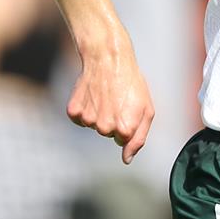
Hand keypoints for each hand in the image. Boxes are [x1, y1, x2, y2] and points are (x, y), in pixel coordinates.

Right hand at [68, 40, 153, 163]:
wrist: (108, 59)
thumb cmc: (131, 83)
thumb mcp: (146, 109)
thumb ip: (138, 139)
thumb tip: (126, 160)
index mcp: (125, 130)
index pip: (122, 141)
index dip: (125, 123)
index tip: (127, 107)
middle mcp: (105, 128)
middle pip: (106, 134)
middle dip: (112, 120)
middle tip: (115, 99)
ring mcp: (88, 120)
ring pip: (93, 125)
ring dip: (98, 113)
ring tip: (104, 94)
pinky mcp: (73, 112)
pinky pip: (79, 119)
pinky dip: (84, 108)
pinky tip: (91, 95)